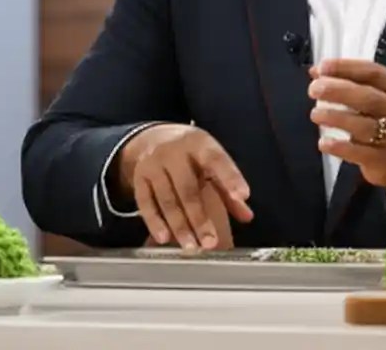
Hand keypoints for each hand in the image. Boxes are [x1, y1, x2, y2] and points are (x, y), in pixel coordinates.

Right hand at [117, 124, 252, 249]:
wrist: (151, 138)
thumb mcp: (209, 160)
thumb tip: (247, 217)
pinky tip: (164, 238)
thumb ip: (227, 187)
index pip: (217, 160)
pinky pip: (145, 203)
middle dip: (199, 218)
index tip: (243, 195)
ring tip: (191, 246)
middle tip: (210, 242)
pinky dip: (155, 222)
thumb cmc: (189, 154)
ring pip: (167, 199)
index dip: (230, 177)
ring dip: (179, 226)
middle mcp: (174, 152)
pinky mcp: (138, 178)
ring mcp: (153, 165)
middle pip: (188, 188)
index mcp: (199, 144)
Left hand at [308, 59, 385, 189]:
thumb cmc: (380, 119)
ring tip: (315, 114)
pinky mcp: (384, 160)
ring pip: (365, 126)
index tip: (322, 67)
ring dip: (337, 118)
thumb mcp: (370, 97)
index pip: (372, 72)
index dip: (347, 68)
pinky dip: (340, 147)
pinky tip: (323, 143)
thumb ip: (345, 82)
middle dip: (339, 91)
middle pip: (369, 98)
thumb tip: (315, 72)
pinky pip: (361, 153)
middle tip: (314, 89)